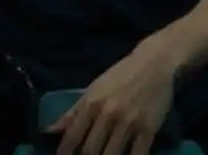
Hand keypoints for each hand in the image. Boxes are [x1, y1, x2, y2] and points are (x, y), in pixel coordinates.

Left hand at [48, 38, 179, 154]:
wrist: (156, 62)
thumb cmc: (122, 75)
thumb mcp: (94, 89)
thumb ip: (73, 112)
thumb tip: (50, 132)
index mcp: (92, 104)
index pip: (71, 139)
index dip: (65, 154)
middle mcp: (108, 115)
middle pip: (90, 151)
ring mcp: (130, 123)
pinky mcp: (149, 128)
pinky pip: (138, 153)